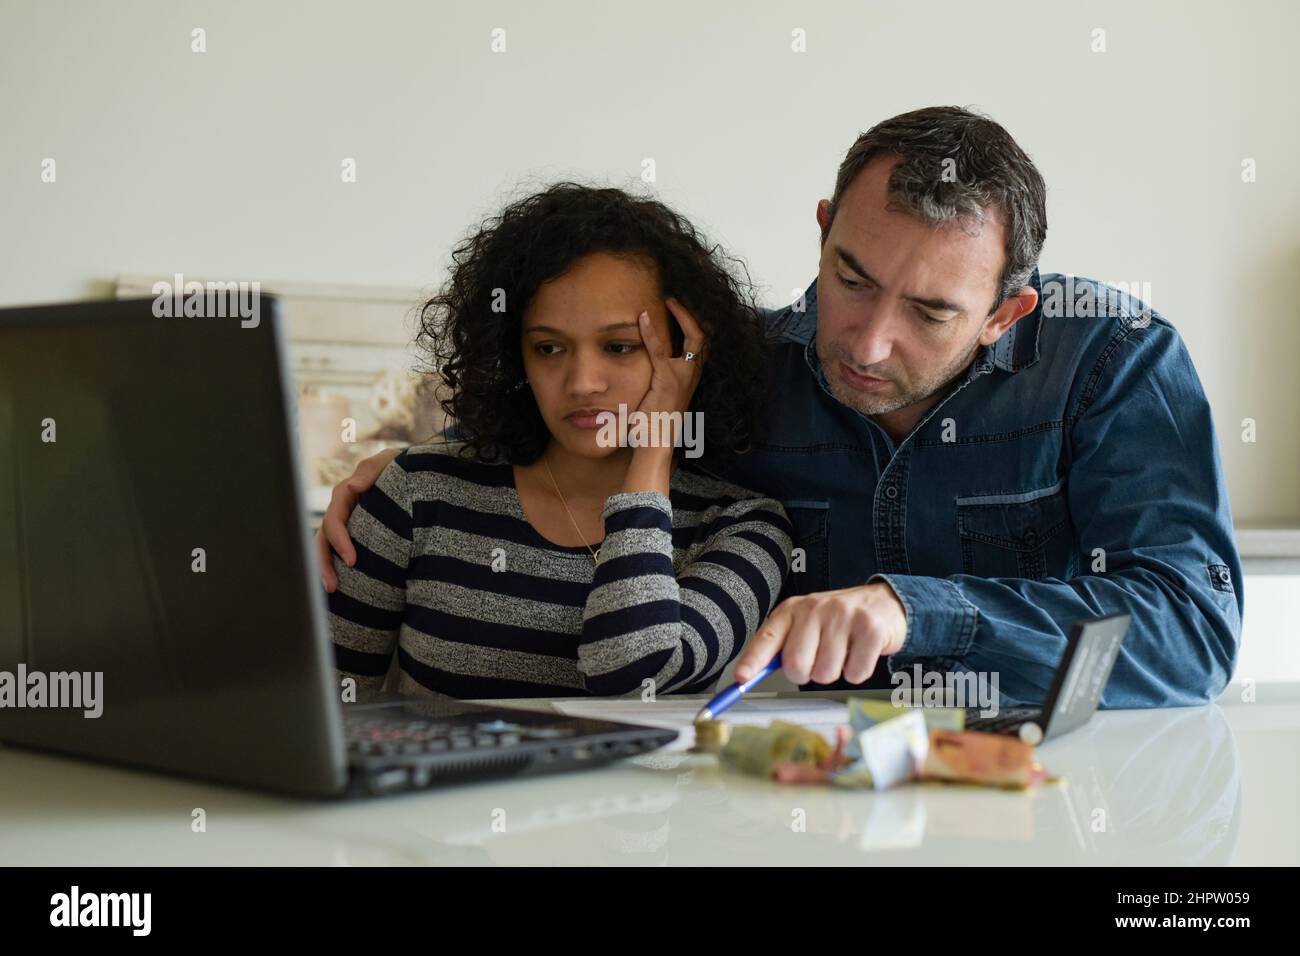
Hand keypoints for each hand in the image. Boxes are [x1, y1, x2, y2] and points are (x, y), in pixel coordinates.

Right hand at [315, 447, 401, 591]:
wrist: (415, 473)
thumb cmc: (400, 466)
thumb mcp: (388, 461)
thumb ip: (371, 470)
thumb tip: (353, 486)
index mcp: (345, 495)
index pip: (334, 520)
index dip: (340, 541)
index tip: (353, 561)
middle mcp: (342, 510)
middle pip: (324, 539)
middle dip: (324, 563)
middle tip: (333, 587)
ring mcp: (347, 523)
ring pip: (327, 548)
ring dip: (326, 569)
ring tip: (332, 591)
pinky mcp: (356, 534)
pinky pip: (339, 552)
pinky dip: (337, 567)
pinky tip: (343, 588)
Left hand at [635, 297, 704, 420]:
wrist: (655, 442)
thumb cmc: (654, 422)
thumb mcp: (659, 394)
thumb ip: (658, 378)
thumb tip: (641, 363)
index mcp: (691, 376)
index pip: (700, 343)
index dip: (694, 323)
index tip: (680, 307)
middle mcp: (693, 374)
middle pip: (705, 336)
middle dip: (694, 314)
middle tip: (678, 296)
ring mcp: (682, 376)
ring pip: (694, 337)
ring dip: (682, 315)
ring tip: (670, 299)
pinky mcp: (667, 380)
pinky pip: (660, 350)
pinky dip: (651, 332)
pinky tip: (643, 318)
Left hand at [734, 582, 908, 685]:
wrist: (882, 602)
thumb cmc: (836, 621)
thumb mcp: (805, 625)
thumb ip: (781, 647)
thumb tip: (750, 676)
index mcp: (792, 610)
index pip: (767, 637)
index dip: (752, 660)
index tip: (741, 679)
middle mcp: (815, 609)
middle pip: (797, 665)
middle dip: (807, 674)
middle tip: (819, 660)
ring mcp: (844, 616)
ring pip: (826, 673)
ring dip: (835, 672)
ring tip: (843, 652)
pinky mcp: (870, 628)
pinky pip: (855, 674)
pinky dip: (857, 672)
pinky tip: (860, 652)